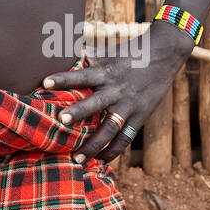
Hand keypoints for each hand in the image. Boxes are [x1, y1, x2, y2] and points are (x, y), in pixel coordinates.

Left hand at [41, 21, 192, 163]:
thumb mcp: (107, 52)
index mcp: (106, 71)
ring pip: (110, 128)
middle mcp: (116, 89)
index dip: (64, 78)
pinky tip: (100, 160)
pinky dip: (114, 151)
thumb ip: (86, 57)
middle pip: (95, 103)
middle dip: (78, 113)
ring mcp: (129, 105)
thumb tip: (58, 49)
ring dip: (94, 144)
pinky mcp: (140, 116)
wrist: (163, 55)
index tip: (45, 83)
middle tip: (60, 121)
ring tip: (77, 157)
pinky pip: (126, 138)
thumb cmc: (129, 53)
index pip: (82, 75)